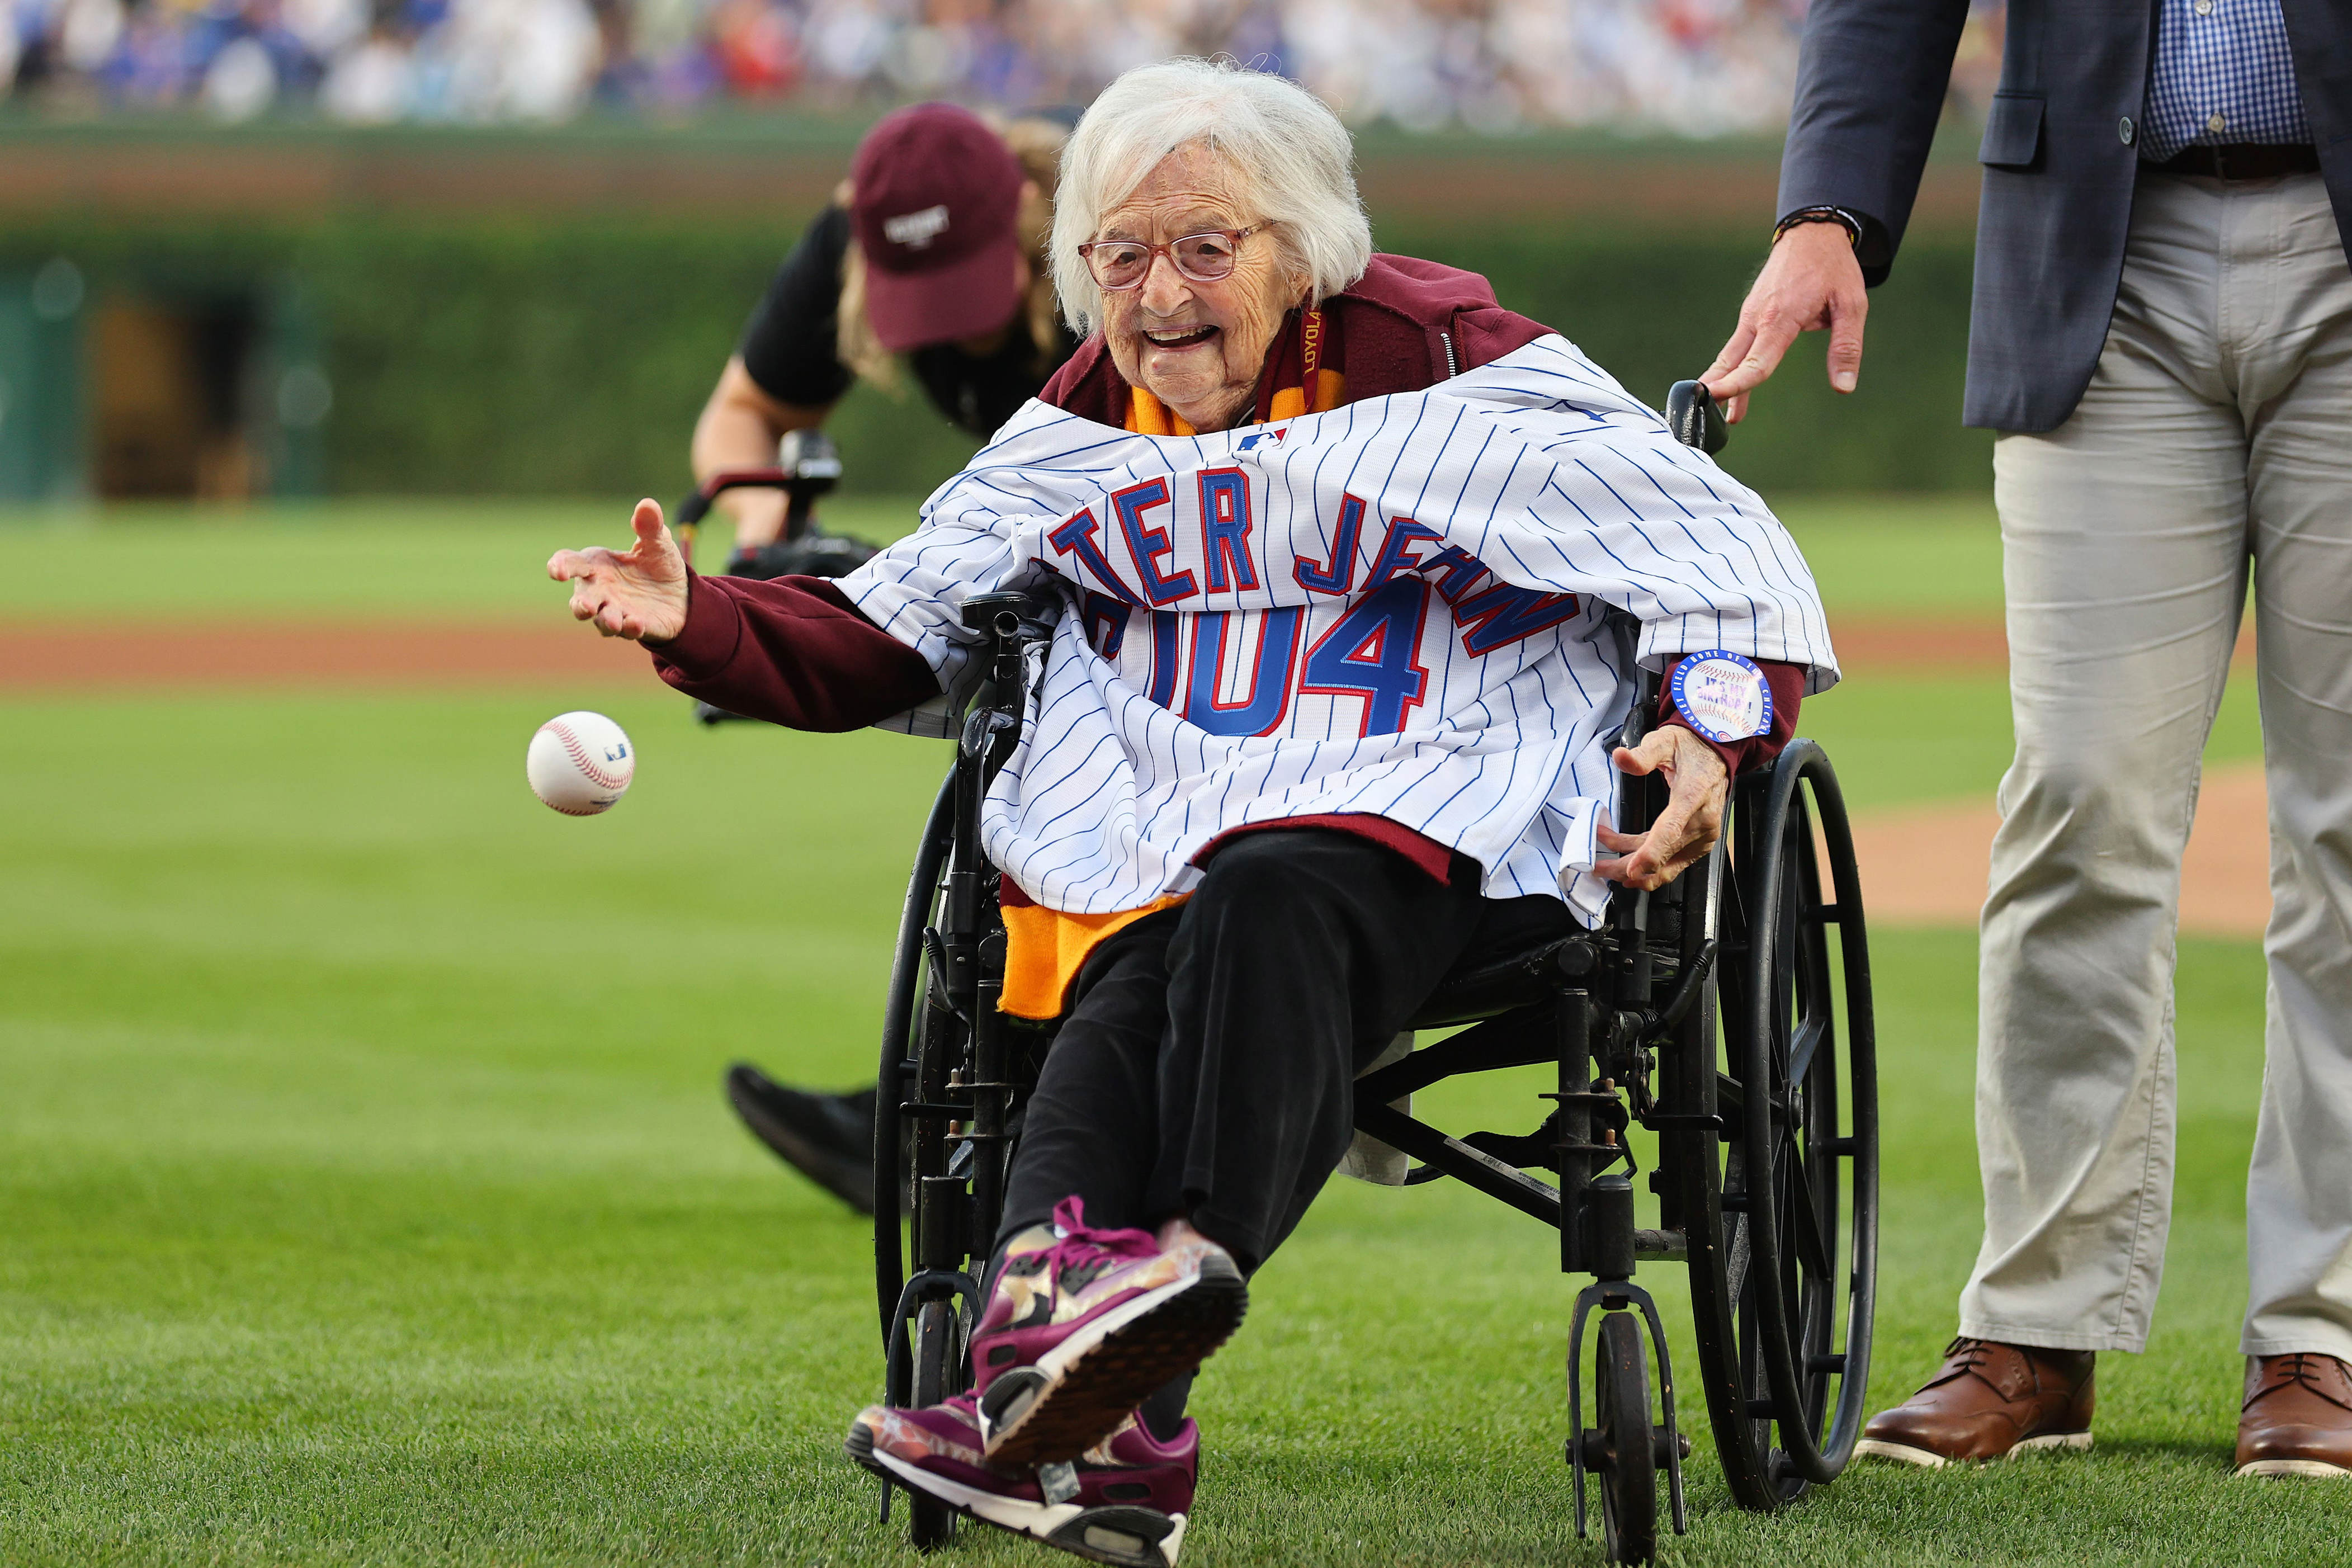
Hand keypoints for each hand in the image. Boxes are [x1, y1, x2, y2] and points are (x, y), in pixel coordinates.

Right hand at [548, 498, 689, 641]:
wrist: (681, 595)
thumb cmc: (658, 565)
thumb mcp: (657, 543)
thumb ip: (649, 527)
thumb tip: (647, 505)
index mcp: (597, 565)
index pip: (570, 563)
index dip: (560, 567)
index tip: (558, 572)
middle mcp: (600, 591)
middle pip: (581, 600)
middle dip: (581, 605)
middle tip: (586, 607)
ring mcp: (616, 611)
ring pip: (600, 621)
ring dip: (605, 621)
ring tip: (614, 621)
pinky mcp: (635, 627)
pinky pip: (628, 631)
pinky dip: (630, 628)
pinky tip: (636, 623)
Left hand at [1594, 726, 1729, 891]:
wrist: (1714, 753)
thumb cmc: (1688, 748)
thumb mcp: (1663, 742)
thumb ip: (1642, 754)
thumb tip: (1621, 757)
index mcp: (1692, 796)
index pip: (1670, 830)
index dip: (1650, 853)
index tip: (1631, 870)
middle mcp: (1703, 821)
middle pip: (1665, 854)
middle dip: (1629, 866)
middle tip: (1599, 868)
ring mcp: (1704, 834)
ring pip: (1668, 863)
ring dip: (1636, 869)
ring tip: (1606, 866)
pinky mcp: (1701, 841)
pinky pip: (1673, 859)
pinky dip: (1649, 863)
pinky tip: (1627, 859)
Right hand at [1698, 222, 1867, 423]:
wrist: (1812, 233)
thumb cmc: (1833, 268)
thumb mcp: (1852, 304)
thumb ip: (1846, 347)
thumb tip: (1844, 388)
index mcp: (1781, 317)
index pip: (1756, 362)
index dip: (1738, 385)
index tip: (1716, 399)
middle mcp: (1758, 317)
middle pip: (1731, 361)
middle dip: (1716, 388)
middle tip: (1698, 415)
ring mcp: (1750, 314)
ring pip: (1730, 355)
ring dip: (1721, 381)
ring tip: (1713, 412)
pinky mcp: (1751, 313)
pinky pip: (1737, 346)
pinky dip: (1730, 367)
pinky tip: (1727, 386)